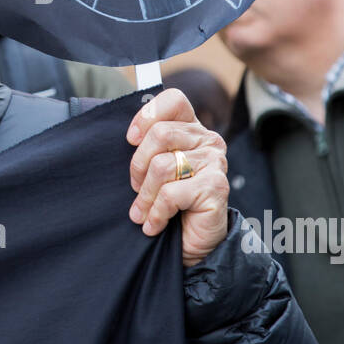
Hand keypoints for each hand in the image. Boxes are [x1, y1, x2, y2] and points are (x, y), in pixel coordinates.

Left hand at [126, 88, 228, 266]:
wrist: (191, 243)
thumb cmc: (169, 203)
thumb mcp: (153, 170)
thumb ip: (146, 147)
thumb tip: (127, 135)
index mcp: (192, 128)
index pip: (174, 100)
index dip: (147, 116)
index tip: (130, 140)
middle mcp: (208, 140)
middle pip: (160, 133)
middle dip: (138, 165)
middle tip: (136, 188)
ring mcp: (215, 163)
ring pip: (162, 166)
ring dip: (145, 196)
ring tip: (143, 212)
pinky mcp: (216, 187)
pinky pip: (171, 193)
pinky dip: (156, 213)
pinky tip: (154, 225)